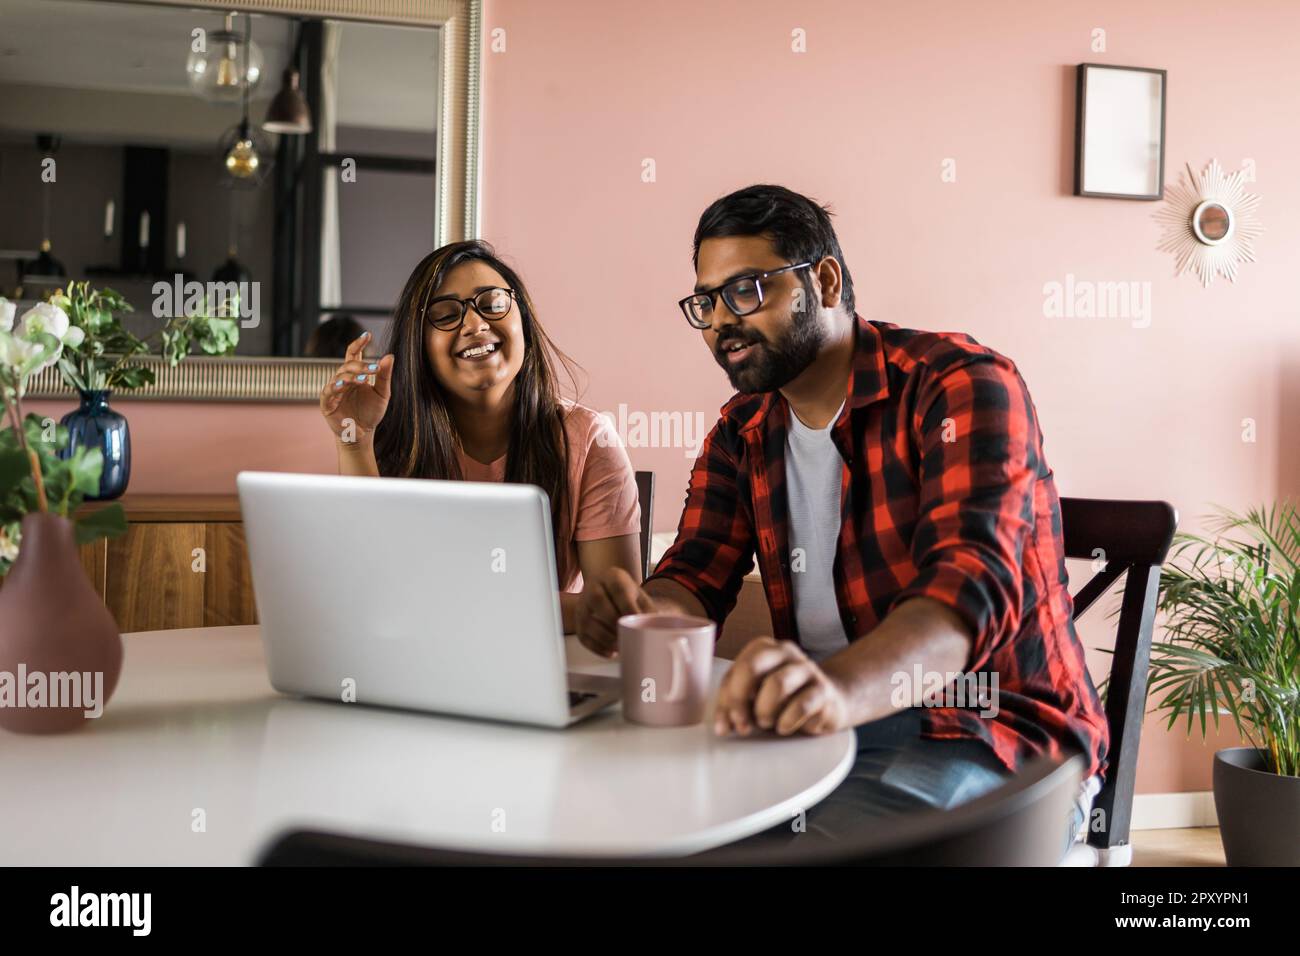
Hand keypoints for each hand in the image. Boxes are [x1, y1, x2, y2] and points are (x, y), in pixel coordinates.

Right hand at [319, 332, 393, 443]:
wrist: (362, 433)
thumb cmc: (371, 412)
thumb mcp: (382, 393)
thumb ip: (384, 375)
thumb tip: (390, 356)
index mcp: (354, 374)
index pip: (353, 354)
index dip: (358, 344)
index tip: (367, 334)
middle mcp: (342, 379)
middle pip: (348, 365)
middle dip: (361, 366)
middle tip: (374, 369)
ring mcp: (333, 390)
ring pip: (339, 377)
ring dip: (350, 377)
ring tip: (363, 379)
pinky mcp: (327, 403)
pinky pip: (328, 392)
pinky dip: (335, 388)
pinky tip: (342, 386)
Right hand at [575, 567, 672, 657]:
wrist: (607, 592)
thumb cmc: (627, 597)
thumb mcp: (640, 597)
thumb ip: (649, 611)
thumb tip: (659, 631)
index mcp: (612, 577)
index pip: (618, 589)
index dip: (628, 607)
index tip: (638, 623)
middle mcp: (593, 587)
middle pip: (598, 602)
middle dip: (613, 622)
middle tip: (628, 636)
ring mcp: (582, 605)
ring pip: (587, 620)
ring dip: (604, 637)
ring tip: (621, 646)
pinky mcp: (577, 621)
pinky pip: (583, 636)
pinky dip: (597, 647)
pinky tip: (611, 652)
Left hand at [714, 637, 850, 736]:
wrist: (829, 702)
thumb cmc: (786, 699)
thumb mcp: (757, 696)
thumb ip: (737, 704)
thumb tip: (724, 725)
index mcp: (764, 649)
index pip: (736, 669)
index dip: (727, 699)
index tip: (725, 725)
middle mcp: (785, 653)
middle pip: (751, 666)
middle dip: (739, 699)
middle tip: (741, 724)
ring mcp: (806, 669)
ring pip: (776, 684)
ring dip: (764, 711)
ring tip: (766, 723)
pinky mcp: (823, 690)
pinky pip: (801, 705)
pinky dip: (786, 722)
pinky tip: (784, 727)